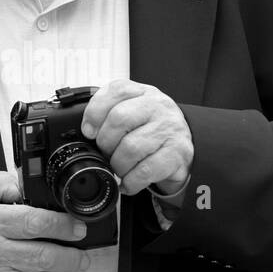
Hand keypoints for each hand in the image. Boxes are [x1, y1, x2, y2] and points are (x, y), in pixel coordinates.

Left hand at [80, 79, 192, 197]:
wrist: (185, 147)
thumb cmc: (152, 130)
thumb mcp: (134, 113)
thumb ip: (110, 113)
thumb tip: (88, 130)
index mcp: (143, 93)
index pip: (117, 90)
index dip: (96, 111)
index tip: (89, 131)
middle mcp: (158, 106)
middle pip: (119, 118)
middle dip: (105, 142)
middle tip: (106, 153)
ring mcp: (169, 129)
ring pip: (130, 147)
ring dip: (118, 164)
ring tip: (119, 168)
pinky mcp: (177, 154)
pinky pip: (145, 170)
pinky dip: (131, 181)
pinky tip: (128, 181)